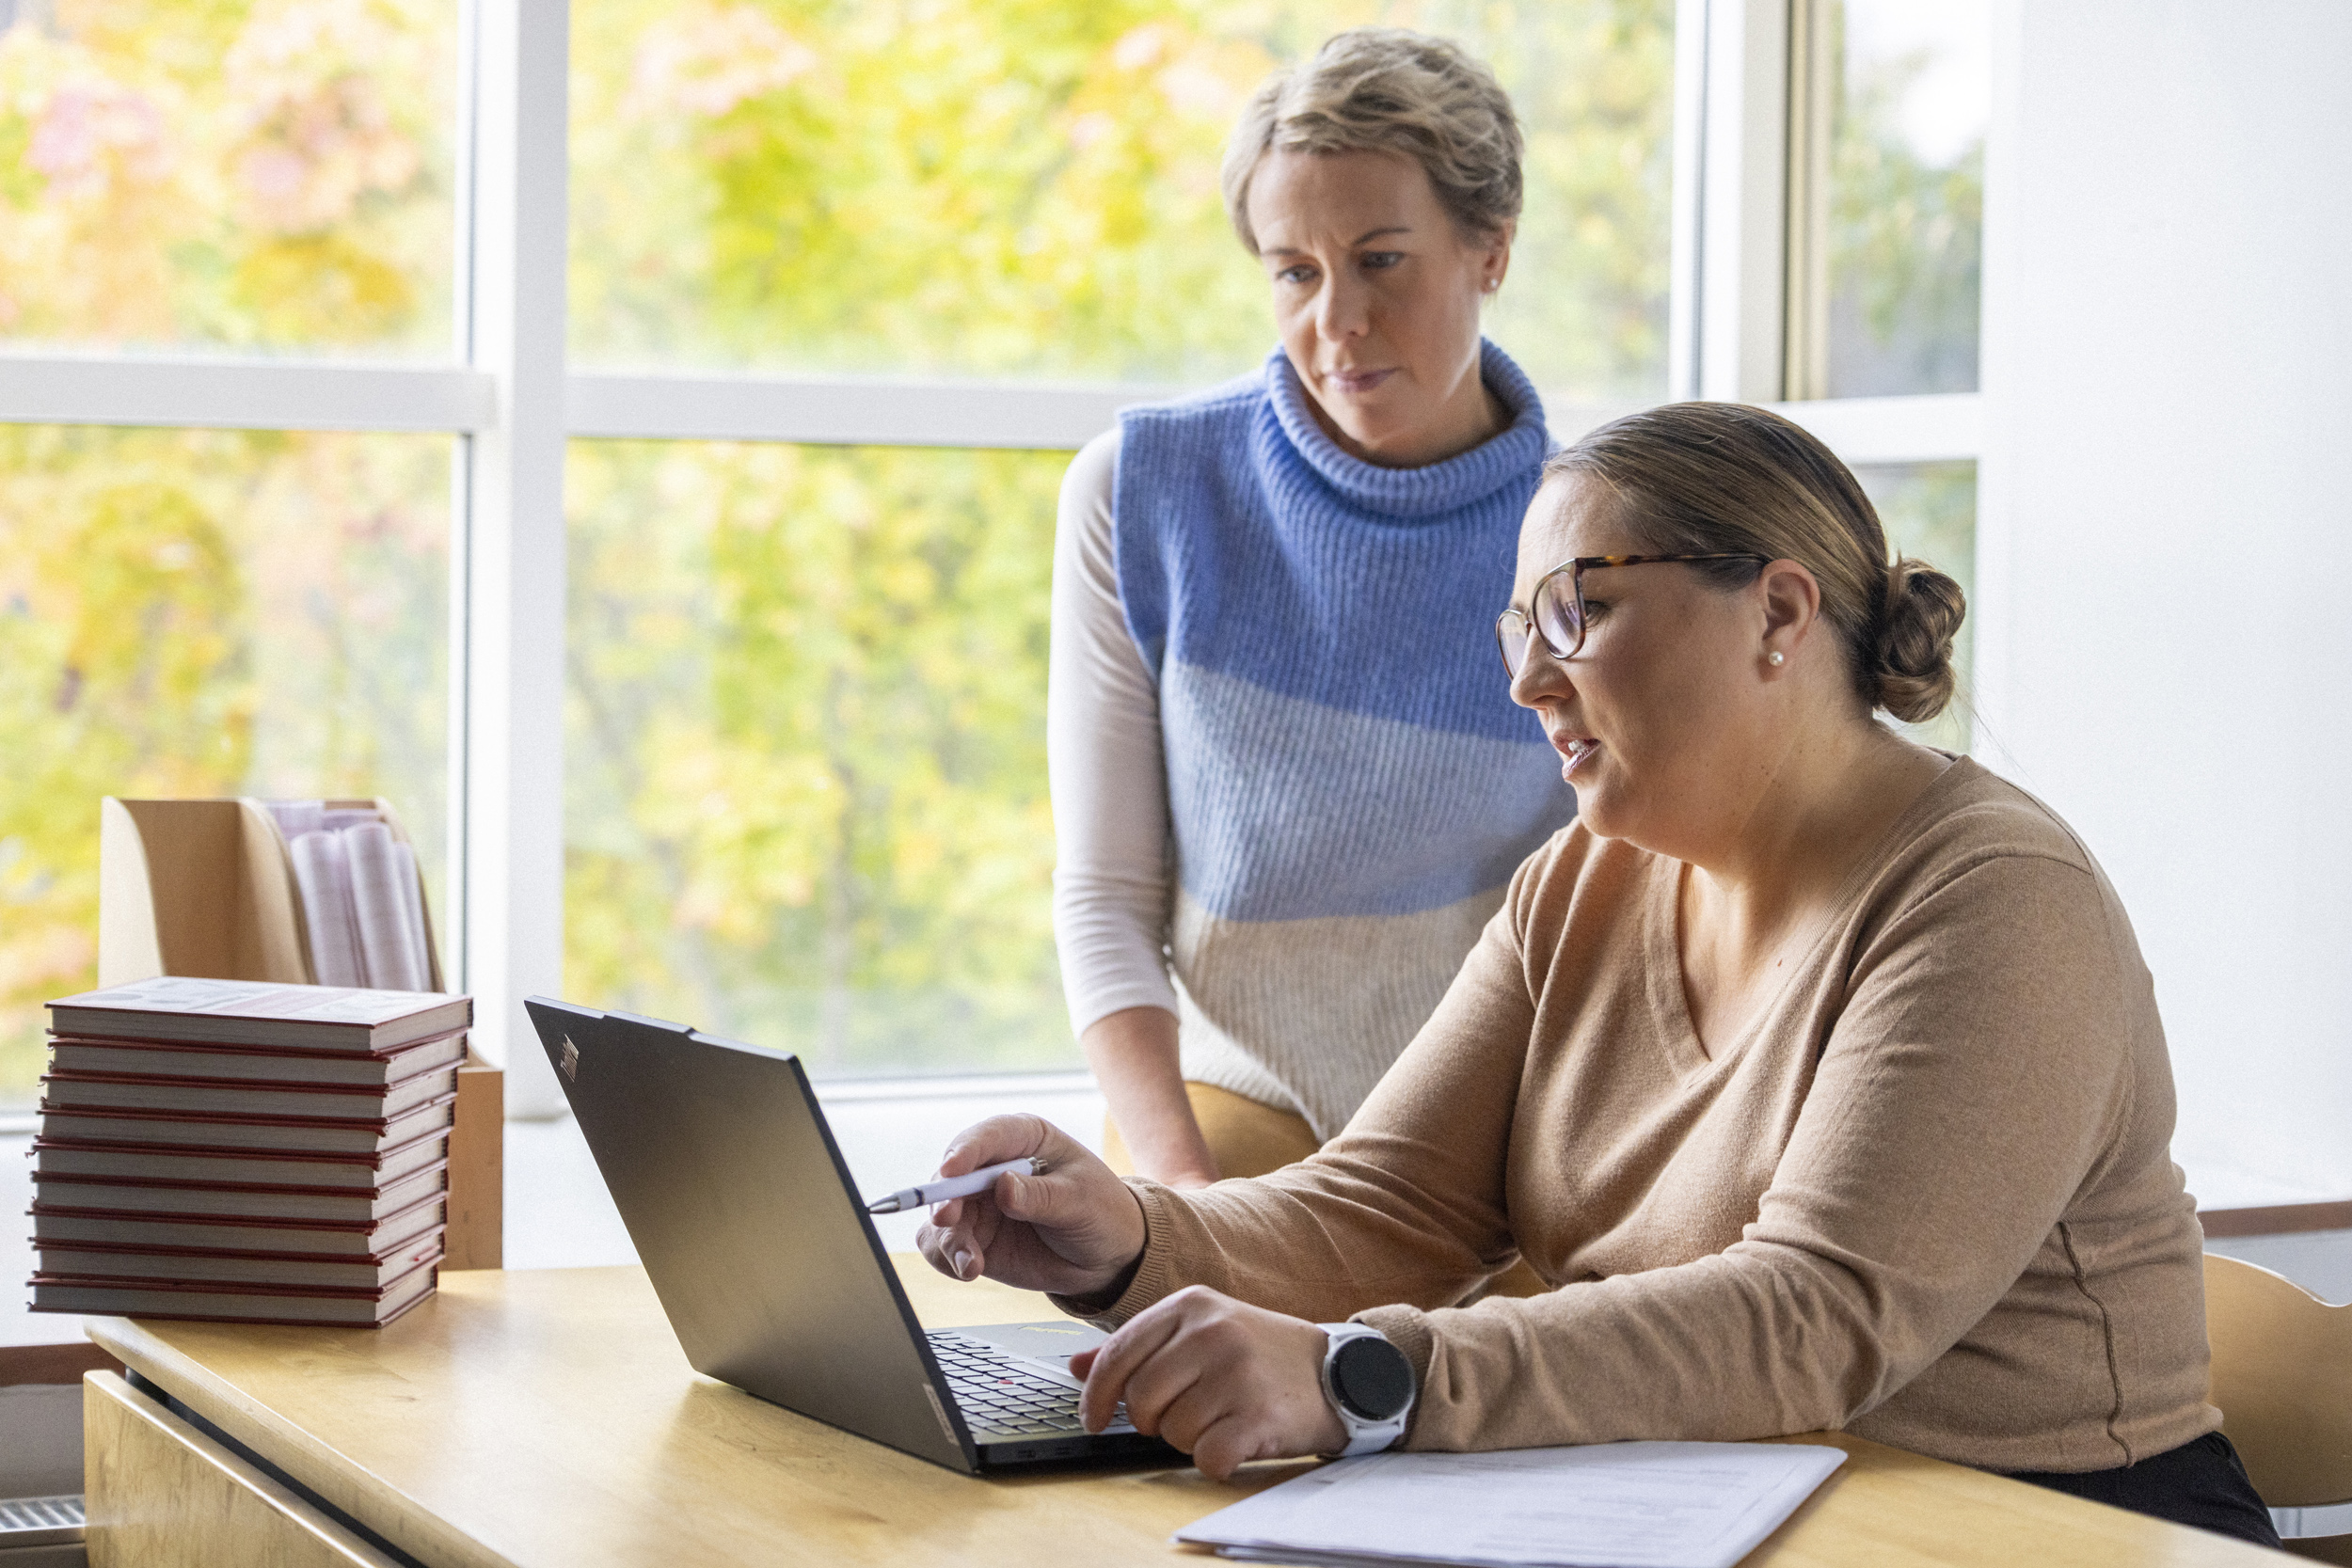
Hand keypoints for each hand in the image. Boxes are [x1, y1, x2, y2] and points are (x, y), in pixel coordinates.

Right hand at [915, 1114, 1146, 1298]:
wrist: (1106, 1257)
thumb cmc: (1100, 1212)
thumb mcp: (1080, 1201)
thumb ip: (1041, 1196)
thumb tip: (1003, 1188)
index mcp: (1024, 1139)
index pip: (988, 1137)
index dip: (965, 1151)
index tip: (950, 1171)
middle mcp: (993, 1167)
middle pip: (951, 1176)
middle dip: (944, 1199)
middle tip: (947, 1221)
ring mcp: (979, 1203)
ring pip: (941, 1215)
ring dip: (948, 1239)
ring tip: (971, 1265)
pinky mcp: (972, 1236)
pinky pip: (942, 1245)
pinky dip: (947, 1258)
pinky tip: (968, 1271)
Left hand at [1070, 1285, 1346, 1479]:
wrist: (1338, 1372)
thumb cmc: (1259, 1354)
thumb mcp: (1200, 1332)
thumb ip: (1138, 1347)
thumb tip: (1077, 1367)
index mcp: (1191, 1305)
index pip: (1119, 1353)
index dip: (1096, 1395)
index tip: (1092, 1419)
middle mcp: (1212, 1332)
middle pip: (1141, 1399)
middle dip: (1153, 1420)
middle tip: (1184, 1415)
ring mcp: (1236, 1373)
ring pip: (1172, 1431)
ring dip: (1190, 1438)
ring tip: (1222, 1417)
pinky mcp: (1258, 1415)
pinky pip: (1206, 1457)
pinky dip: (1216, 1461)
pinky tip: (1237, 1440)